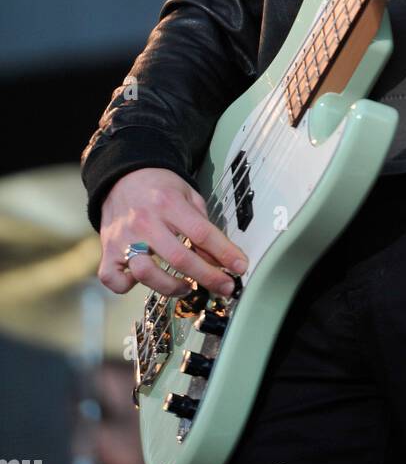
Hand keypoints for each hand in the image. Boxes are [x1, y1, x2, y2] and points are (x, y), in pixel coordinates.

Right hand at [97, 167, 248, 300]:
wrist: (122, 176)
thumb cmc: (159, 188)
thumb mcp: (188, 196)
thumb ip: (204, 225)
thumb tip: (221, 257)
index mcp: (169, 203)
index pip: (202, 233)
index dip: (225, 253)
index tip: (240, 267)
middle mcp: (145, 221)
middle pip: (179, 258)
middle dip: (208, 277)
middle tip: (225, 287)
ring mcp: (123, 238)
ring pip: (147, 274)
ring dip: (172, 287)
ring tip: (186, 286)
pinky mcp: (107, 251)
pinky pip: (114, 279)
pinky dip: (129, 285)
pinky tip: (143, 280)